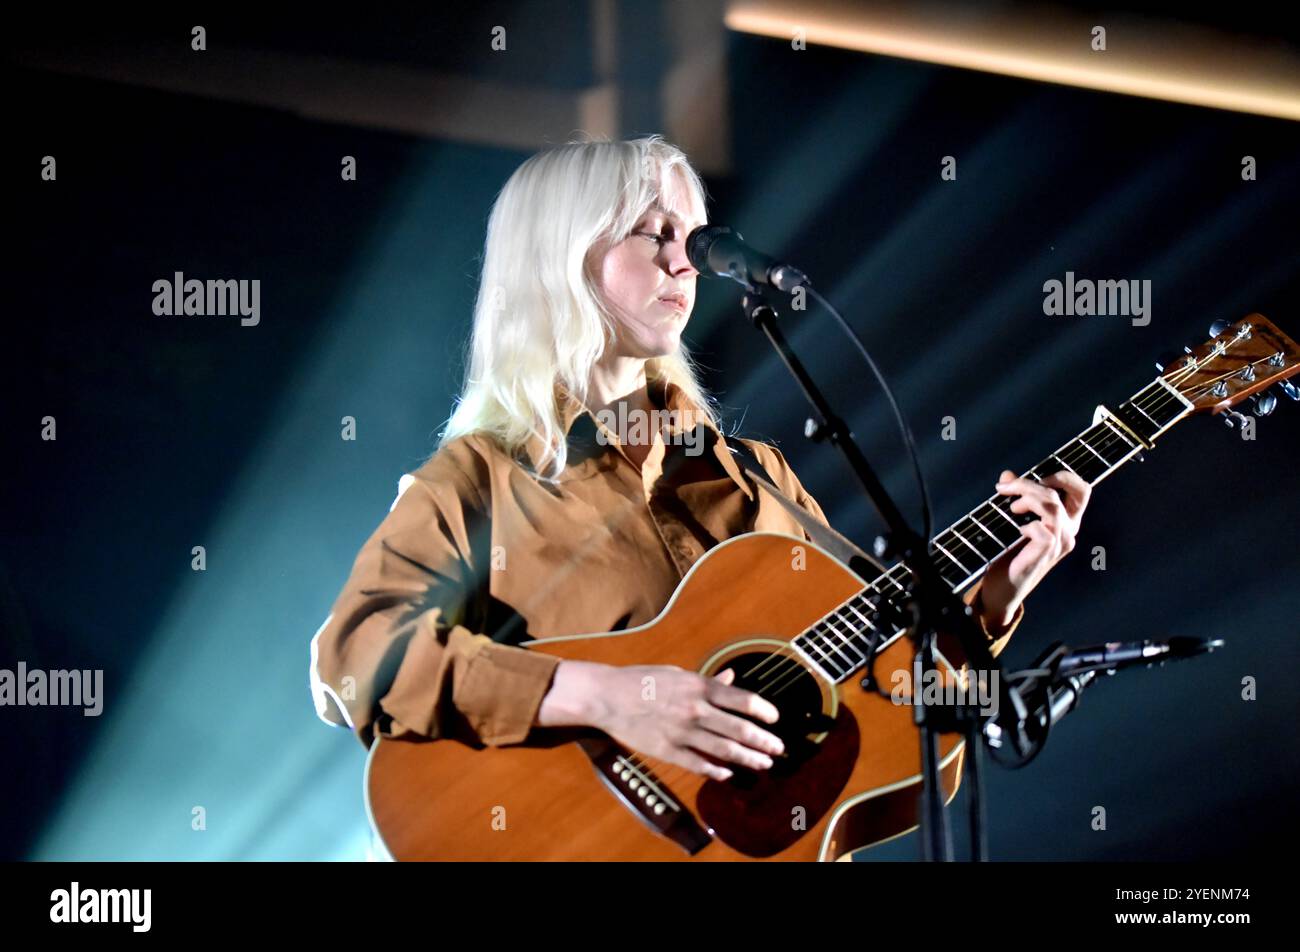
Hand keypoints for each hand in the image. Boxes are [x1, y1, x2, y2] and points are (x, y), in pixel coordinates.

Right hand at [587, 664, 784, 781]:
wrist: (607, 696)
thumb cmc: (641, 680)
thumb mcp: (677, 673)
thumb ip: (706, 680)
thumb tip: (730, 679)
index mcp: (699, 686)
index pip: (744, 701)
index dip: (764, 711)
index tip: (775, 719)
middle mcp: (696, 710)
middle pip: (740, 730)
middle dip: (764, 741)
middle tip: (778, 748)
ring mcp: (682, 732)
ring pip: (724, 750)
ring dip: (748, 759)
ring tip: (764, 763)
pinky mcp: (668, 751)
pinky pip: (698, 765)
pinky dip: (716, 771)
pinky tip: (728, 774)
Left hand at [979, 469, 1091, 625]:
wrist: (1003, 590)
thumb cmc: (1009, 557)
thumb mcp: (1013, 522)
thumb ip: (1016, 498)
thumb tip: (1007, 474)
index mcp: (1065, 522)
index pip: (1082, 491)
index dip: (1064, 477)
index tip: (1038, 477)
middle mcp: (1068, 532)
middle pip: (1057, 495)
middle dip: (1028, 484)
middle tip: (1004, 488)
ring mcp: (1060, 544)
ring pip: (1051, 507)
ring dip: (1026, 498)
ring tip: (1010, 508)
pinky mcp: (1047, 554)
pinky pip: (1041, 528)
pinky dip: (1026, 524)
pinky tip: (1017, 530)